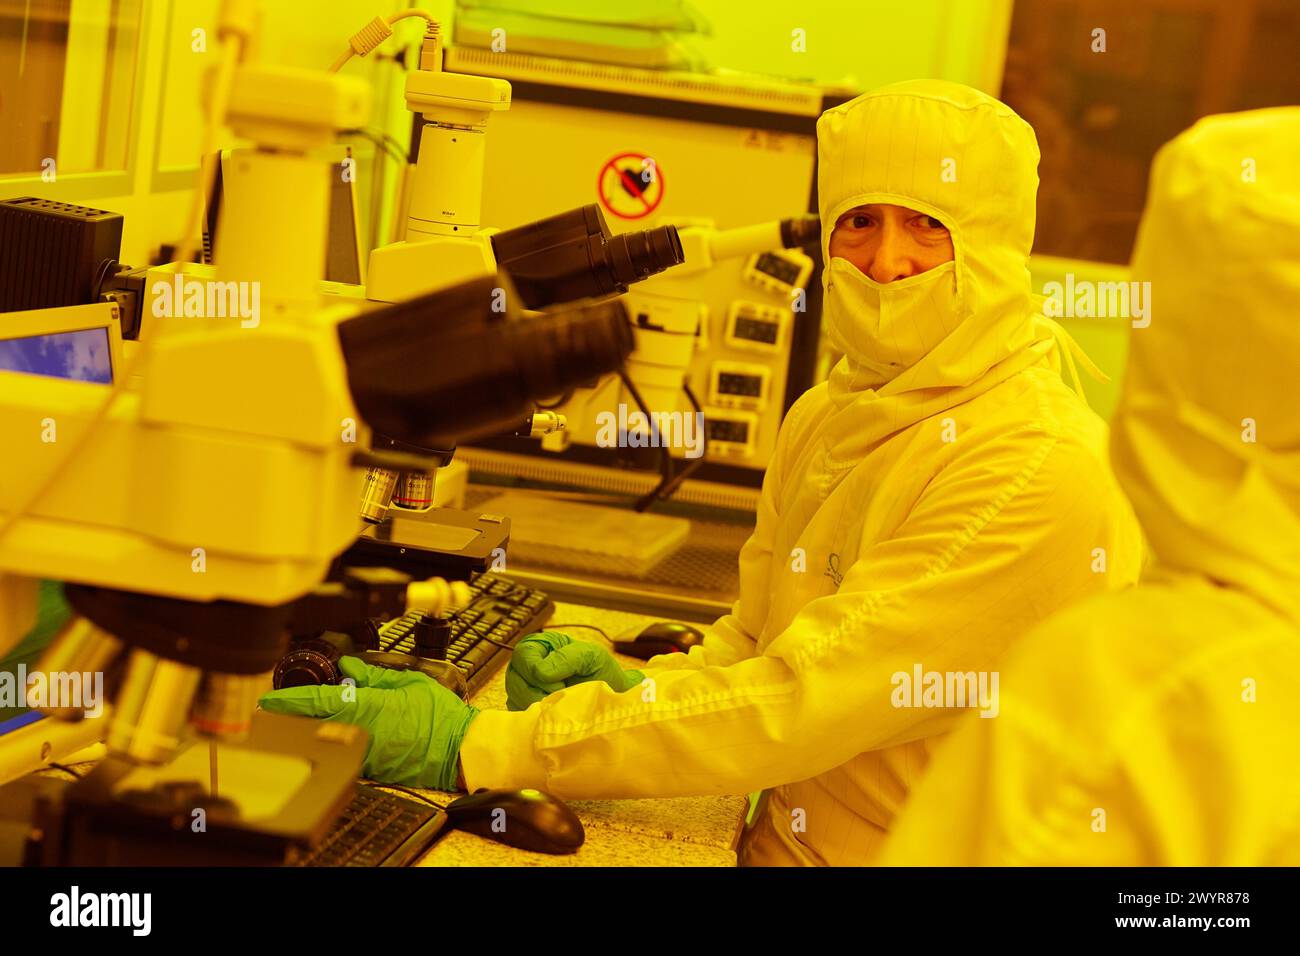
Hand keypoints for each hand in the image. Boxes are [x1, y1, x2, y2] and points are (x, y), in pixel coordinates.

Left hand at [258, 656, 476, 790]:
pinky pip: (347, 751)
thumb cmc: (440, 717)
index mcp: (366, 707)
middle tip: (275, 709)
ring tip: (304, 717)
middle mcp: (359, 732)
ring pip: (329, 739)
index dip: (289, 700)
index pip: (317, 701)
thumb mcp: (410, 683)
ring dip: (315, 728)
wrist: (460, 751)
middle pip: (314, 723)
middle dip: (293, 716)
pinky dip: (337, 740)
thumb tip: (351, 669)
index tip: (269, 699)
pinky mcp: (373, 769)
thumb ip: (376, 676)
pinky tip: (338, 732)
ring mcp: (364, 754)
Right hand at [506, 630, 644, 711]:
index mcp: (539, 646)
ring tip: (562, 705)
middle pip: (514, 679)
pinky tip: (555, 715)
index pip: (522, 655)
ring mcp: (522, 688)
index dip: (537, 671)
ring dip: (540, 706)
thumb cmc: (599, 672)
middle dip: (539, 692)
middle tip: (563, 697)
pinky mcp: (524, 709)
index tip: (561, 683)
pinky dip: (538, 718)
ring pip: (516, 699)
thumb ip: (566, 658)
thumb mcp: (590, 656)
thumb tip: (540, 673)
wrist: (608, 697)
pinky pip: (521, 716)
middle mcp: (526, 666)